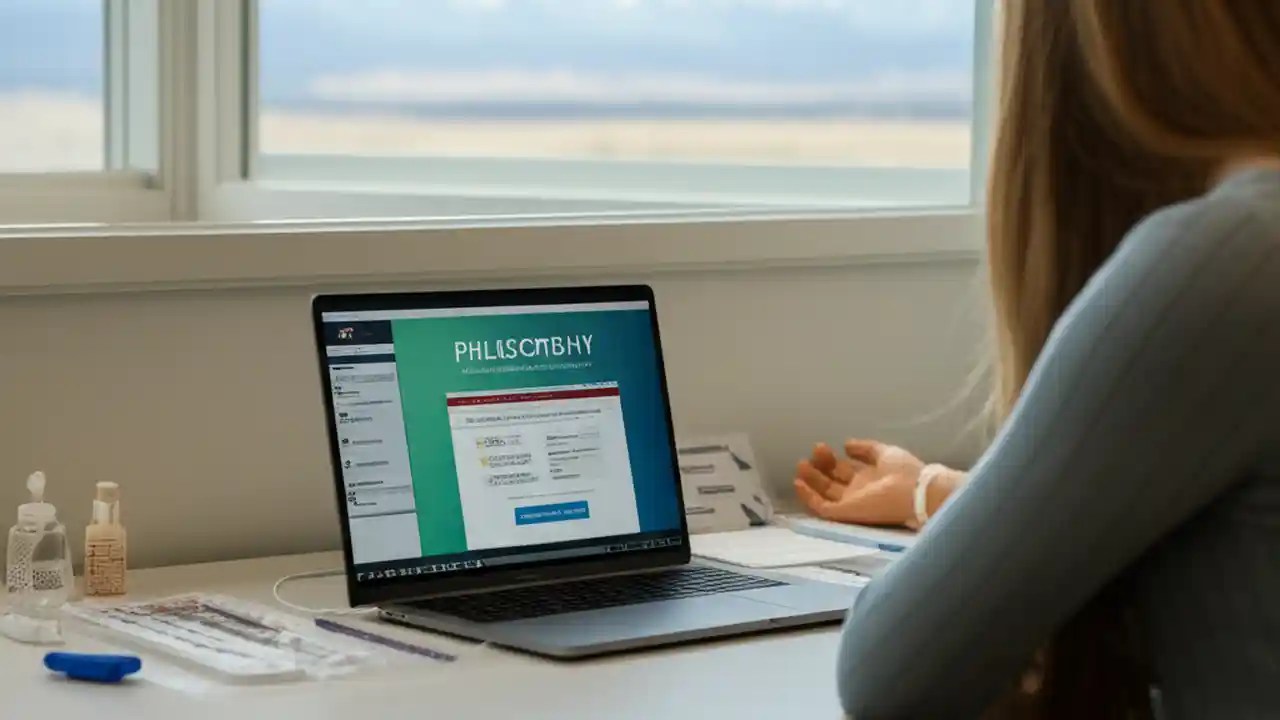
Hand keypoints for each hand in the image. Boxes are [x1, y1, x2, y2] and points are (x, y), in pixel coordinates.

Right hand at [793, 439, 924, 529]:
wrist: (914, 492)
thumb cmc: (904, 471)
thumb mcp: (885, 452)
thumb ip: (865, 448)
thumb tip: (846, 444)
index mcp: (868, 477)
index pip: (843, 469)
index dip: (831, 459)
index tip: (821, 447)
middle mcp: (857, 491)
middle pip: (832, 480)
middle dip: (820, 467)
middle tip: (812, 453)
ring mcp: (850, 503)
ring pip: (824, 494)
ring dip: (811, 480)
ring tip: (801, 465)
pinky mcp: (844, 513)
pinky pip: (821, 508)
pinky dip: (808, 497)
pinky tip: (798, 483)